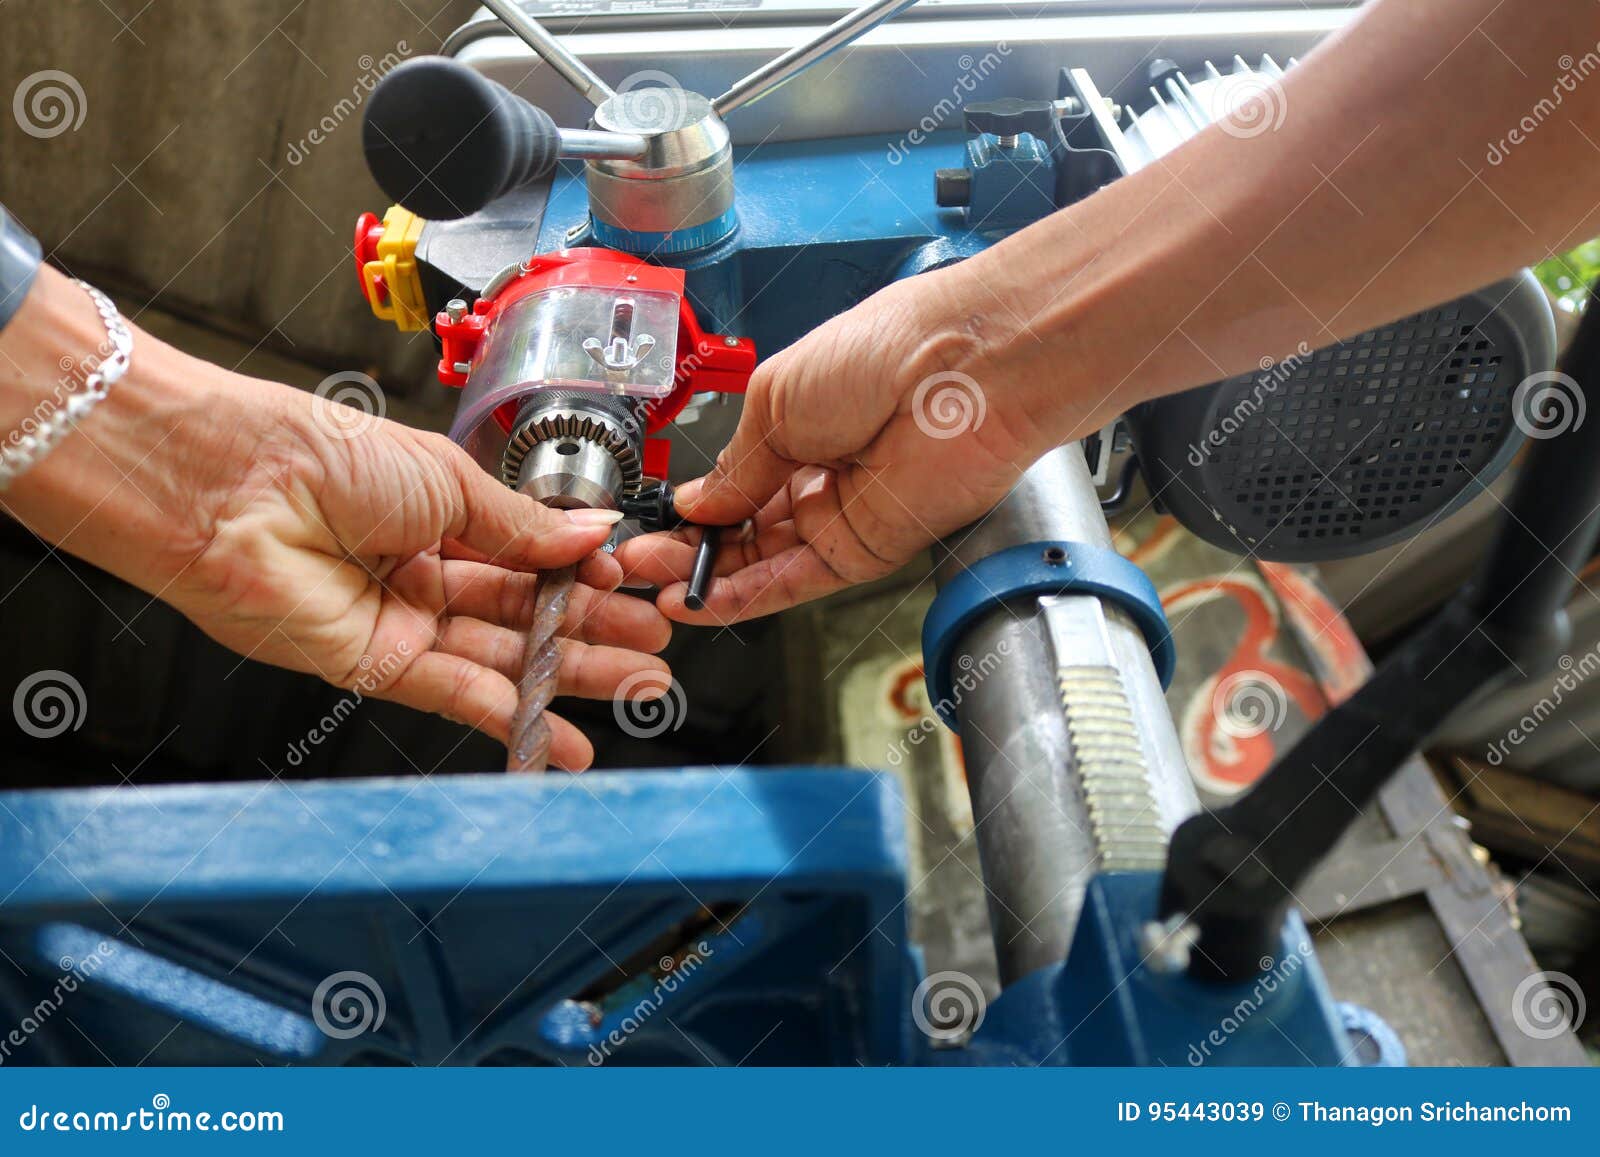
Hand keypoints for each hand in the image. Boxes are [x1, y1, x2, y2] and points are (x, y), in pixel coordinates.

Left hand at [175, 386, 670, 770]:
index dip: (582, 573)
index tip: (629, 580)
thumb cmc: (318, 454)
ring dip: (571, 676)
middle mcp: (421, 572)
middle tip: (654, 647)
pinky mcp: (375, 669)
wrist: (229, 486)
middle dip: (595, 633)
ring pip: (503, 660)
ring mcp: (400, 623)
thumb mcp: (448, 478)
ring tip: (638, 685)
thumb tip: (591, 535)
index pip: (528, 556)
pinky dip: (512, 717)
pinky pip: (457, 697)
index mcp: (437, 515)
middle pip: (525, 615)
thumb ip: (523, 524)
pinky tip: (562, 733)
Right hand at [615, 264, 1111, 620]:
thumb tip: (698, 502)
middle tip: (641, 562)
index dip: (695, 510)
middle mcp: (823, 473)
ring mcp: (846, 515)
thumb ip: (737, 465)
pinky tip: (705, 600)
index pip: (737, 484)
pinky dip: (749, 596)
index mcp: (802, 424)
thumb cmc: (886, 352)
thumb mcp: (777, 400)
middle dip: (692, 549)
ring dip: (711, 579)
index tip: (652, 526)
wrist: (964, 370)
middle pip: (746, 530)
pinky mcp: (869, 550)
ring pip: (767, 563)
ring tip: (658, 584)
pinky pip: (799, 582)